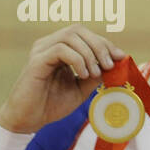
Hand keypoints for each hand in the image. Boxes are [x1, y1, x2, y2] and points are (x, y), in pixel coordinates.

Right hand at [0, 24, 127, 134]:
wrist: (29, 120)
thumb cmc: (52, 103)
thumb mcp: (81, 88)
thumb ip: (96, 75)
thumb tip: (115, 64)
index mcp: (59, 48)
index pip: (85, 35)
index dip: (105, 43)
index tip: (120, 57)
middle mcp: (48, 45)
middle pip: (78, 30)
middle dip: (99, 45)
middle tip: (109, 65)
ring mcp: (41, 51)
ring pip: (70, 36)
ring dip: (89, 54)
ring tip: (94, 74)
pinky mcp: (36, 61)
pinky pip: (60, 50)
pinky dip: (77, 60)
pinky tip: (82, 75)